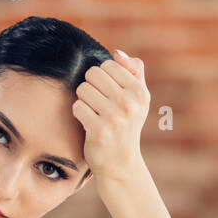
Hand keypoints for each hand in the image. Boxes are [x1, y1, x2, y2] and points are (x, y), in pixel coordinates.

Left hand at [72, 48, 149, 180]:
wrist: (121, 163)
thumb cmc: (127, 126)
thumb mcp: (139, 99)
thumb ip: (134, 71)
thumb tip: (117, 53)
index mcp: (139, 92)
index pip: (108, 64)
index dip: (103, 77)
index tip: (109, 94)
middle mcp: (129, 103)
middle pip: (93, 74)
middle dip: (91, 87)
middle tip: (99, 104)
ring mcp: (115, 118)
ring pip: (83, 89)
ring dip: (84, 101)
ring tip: (94, 113)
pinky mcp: (99, 131)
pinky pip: (77, 107)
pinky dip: (79, 114)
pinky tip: (88, 123)